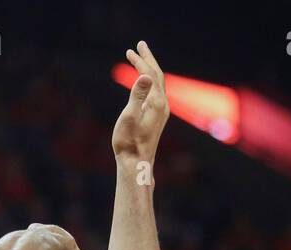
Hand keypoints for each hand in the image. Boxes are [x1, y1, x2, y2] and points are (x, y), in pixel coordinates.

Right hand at [112, 40, 168, 161]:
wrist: (136, 163)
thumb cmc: (128, 143)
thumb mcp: (129, 117)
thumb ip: (137, 95)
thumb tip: (144, 76)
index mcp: (156, 102)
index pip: (149, 74)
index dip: (140, 61)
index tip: (130, 51)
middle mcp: (162, 104)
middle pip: (157, 75)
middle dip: (148, 59)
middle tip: (140, 45)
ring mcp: (161, 111)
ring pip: (158, 83)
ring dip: (149, 69)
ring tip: (141, 59)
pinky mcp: (157, 117)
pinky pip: (156, 92)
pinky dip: (150, 81)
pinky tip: (144, 82)